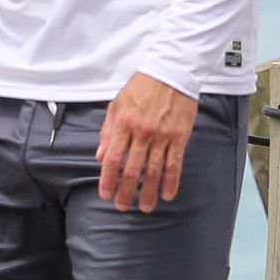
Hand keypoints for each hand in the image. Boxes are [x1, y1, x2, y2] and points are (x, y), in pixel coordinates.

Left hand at [96, 72, 197, 212]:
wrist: (170, 71)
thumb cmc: (141, 87)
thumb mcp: (117, 105)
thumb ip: (108, 131)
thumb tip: (100, 155)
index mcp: (124, 124)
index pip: (113, 159)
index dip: (108, 179)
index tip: (106, 194)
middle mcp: (142, 133)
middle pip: (132, 170)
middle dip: (126, 192)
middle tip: (123, 206)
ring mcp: (162, 136)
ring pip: (154, 171)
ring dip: (149, 192)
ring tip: (145, 207)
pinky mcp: (179, 136)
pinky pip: (175, 163)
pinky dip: (171, 181)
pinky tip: (168, 194)